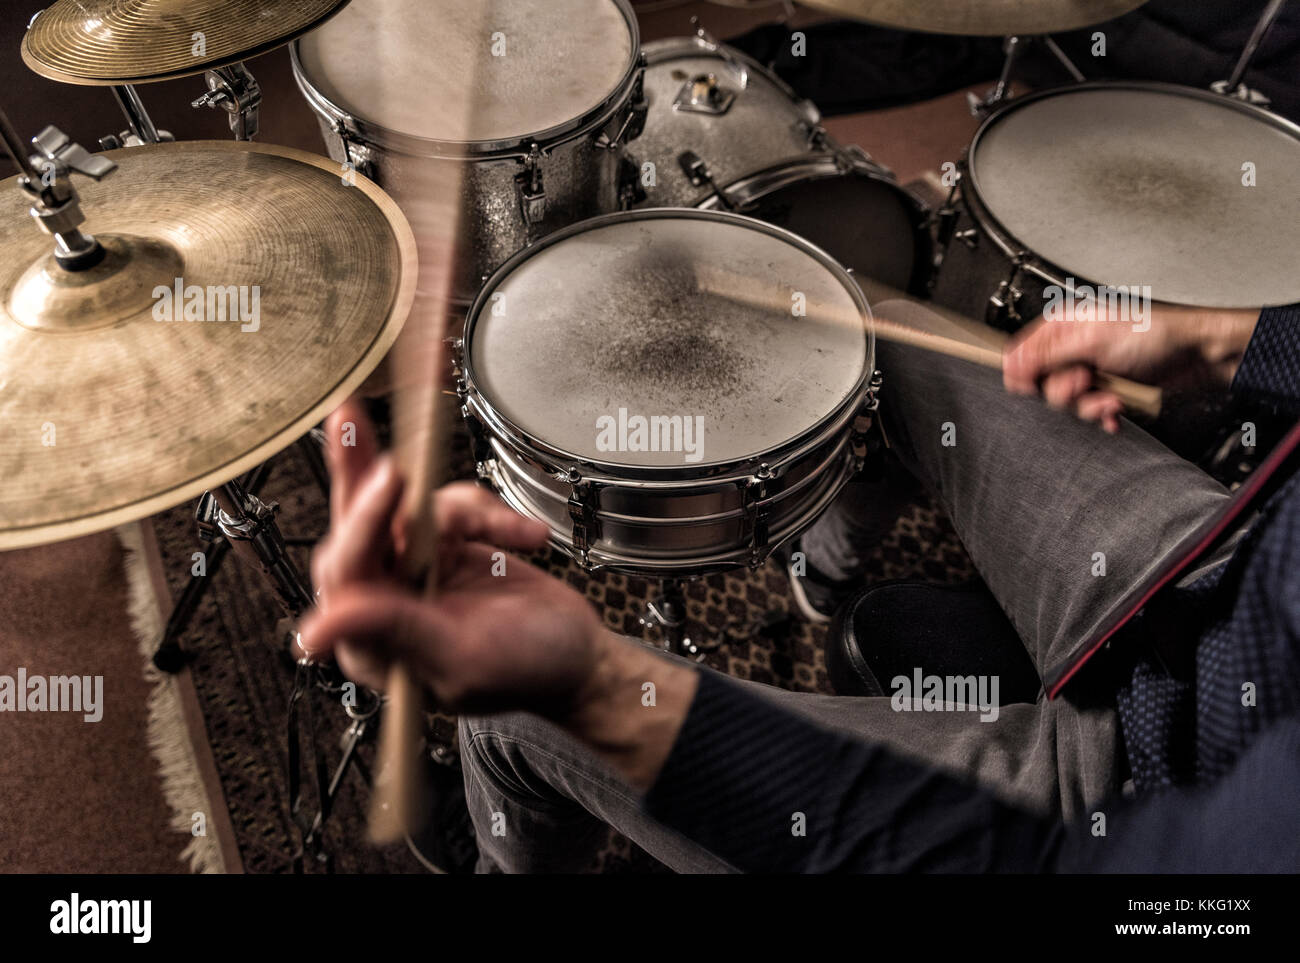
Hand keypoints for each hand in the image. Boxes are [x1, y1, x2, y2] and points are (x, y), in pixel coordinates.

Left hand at [299, 398, 699, 789]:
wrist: (580, 656)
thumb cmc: (530, 672)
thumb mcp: (464, 654)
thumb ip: (397, 631)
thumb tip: (319, 627)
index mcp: (373, 644)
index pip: (348, 570)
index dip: (365, 519)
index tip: (392, 476)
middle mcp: (384, 604)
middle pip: (358, 526)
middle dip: (361, 473)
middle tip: (348, 418)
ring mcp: (414, 572)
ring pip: (417, 507)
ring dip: (470, 511)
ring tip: (513, 533)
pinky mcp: (444, 547)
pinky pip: (453, 505)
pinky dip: (491, 513)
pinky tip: (524, 537)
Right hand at [1003, 302, 1259, 432]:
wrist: (1194, 355)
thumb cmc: (1152, 335)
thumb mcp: (1091, 340)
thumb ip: (1046, 354)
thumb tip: (1010, 364)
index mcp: (1061, 328)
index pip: (1021, 354)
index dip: (1023, 375)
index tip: (1033, 387)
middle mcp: (1071, 349)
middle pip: (1042, 384)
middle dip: (1066, 391)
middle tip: (1087, 380)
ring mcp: (1088, 371)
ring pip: (1066, 402)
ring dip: (1089, 405)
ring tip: (1110, 397)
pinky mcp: (1104, 390)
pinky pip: (1087, 412)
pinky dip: (1101, 415)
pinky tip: (1114, 409)